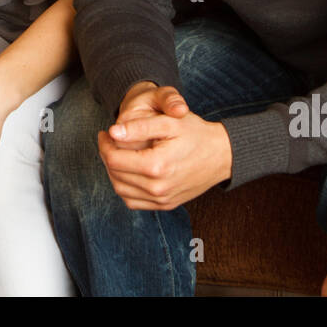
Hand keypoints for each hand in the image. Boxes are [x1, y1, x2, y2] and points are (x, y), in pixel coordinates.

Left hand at [97, 85, 230, 208]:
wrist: (222, 155)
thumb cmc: (196, 134)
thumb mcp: (168, 122)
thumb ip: (139, 126)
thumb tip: (113, 132)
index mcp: (156, 166)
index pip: (114, 159)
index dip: (104, 144)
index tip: (105, 132)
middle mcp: (158, 188)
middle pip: (115, 175)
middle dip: (106, 156)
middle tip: (108, 141)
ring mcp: (162, 199)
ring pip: (122, 191)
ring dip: (113, 173)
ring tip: (117, 154)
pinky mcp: (166, 205)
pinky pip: (134, 202)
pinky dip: (125, 188)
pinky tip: (129, 171)